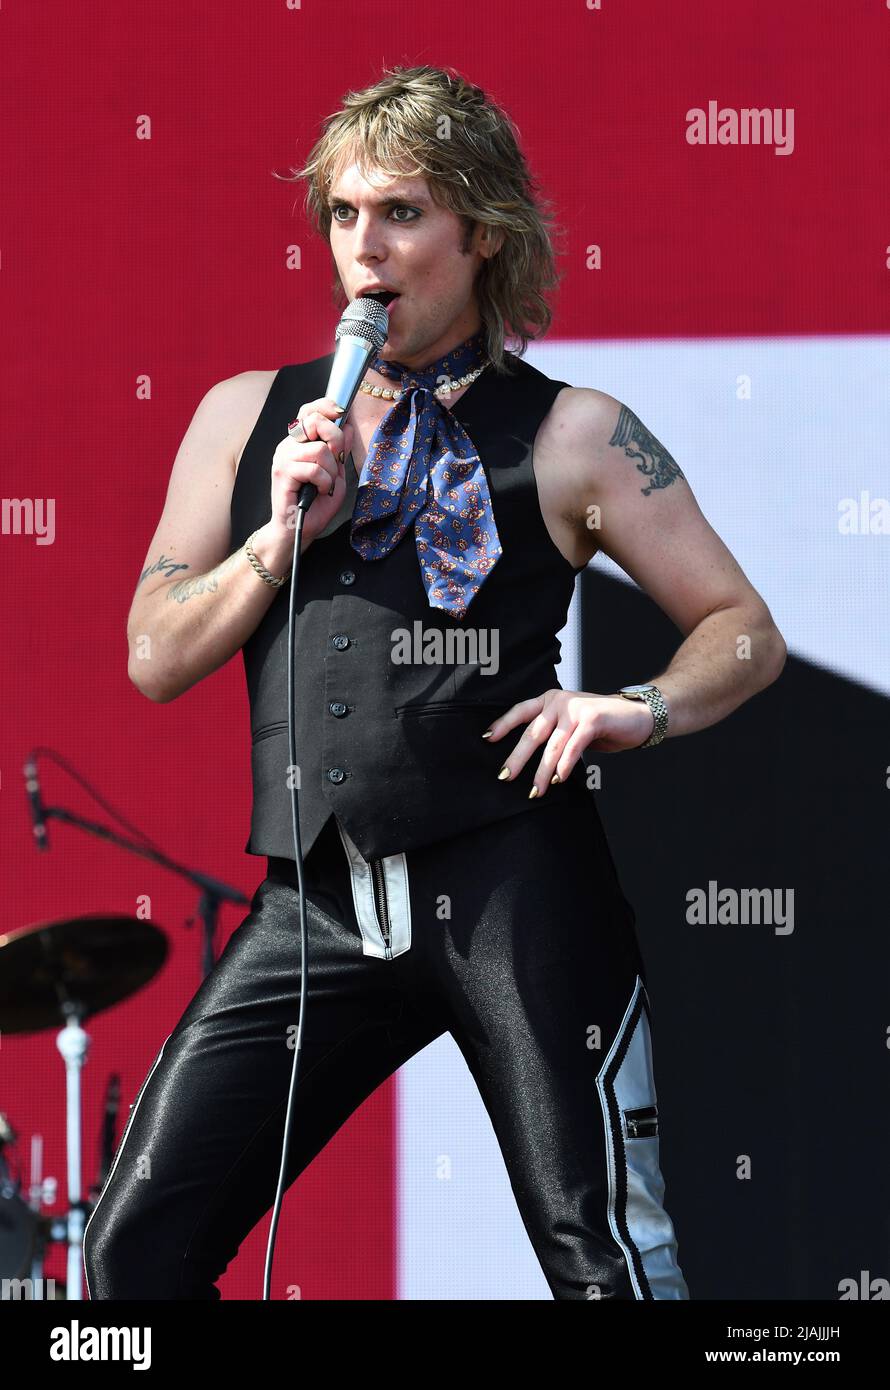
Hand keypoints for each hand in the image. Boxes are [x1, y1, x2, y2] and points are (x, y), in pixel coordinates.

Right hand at [269, 397, 354, 546]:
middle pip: (315, 421)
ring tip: (325, 485)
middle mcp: (289, 445)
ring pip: (320, 449)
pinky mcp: (283, 472)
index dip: (326, 406)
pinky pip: (314, 468)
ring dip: (331, 471)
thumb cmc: (316, 503)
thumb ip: (341, 450)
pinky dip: (324, 482)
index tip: (342, 413)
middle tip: (336, 461)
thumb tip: (348, 426)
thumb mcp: (337, 473)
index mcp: (300, 442)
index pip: (309, 411)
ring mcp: (284, 457)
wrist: (299, 529)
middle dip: (335, 439)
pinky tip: (320, 492)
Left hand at [483, 689, 655, 796]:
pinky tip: (559, 778)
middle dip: (517, 758)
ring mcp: (576, 708)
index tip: (487, 740)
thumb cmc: (603, 724)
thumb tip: (530, 760)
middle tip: (505, 776)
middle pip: (532, 733)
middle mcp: (559, 701)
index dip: (503, 725)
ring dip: (542, 771)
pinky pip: (573, 746)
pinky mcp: (592, 719)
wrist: (639, 715)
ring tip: (536, 789)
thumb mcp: (572, 726)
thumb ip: (554, 735)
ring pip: (552, 745)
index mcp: (551, 700)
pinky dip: (565, 765)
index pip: (520, 711)